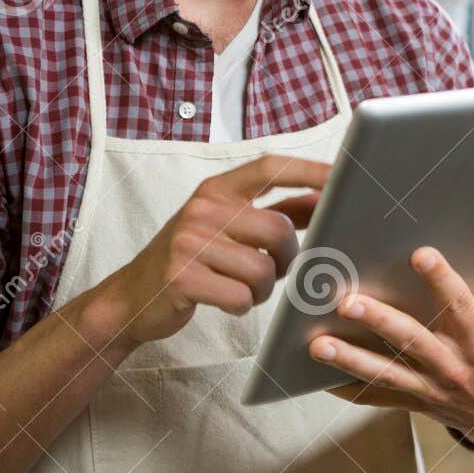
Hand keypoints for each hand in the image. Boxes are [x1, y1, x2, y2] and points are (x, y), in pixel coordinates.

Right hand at [81, 154, 329, 355]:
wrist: (131, 297)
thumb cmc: (190, 260)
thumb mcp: (225, 226)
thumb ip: (273, 212)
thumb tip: (325, 199)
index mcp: (215, 190)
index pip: (270, 167)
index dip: (310, 170)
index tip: (342, 175)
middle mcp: (202, 209)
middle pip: (279, 228)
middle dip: (287, 257)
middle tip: (273, 270)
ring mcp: (189, 242)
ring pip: (263, 268)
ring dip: (262, 288)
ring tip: (242, 287)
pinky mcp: (182, 277)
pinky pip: (240, 296)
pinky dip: (241, 305)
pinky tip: (224, 300)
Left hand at [309, 215, 473, 450]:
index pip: (459, 306)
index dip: (442, 280)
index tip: (420, 254)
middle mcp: (453, 365)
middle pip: (411, 341)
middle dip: (379, 321)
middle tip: (348, 301)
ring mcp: (431, 387)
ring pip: (386, 373)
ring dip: (350, 359)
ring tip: (318, 343)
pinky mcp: (415, 402)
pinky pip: (377, 398)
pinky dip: (348, 390)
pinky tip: (317, 379)